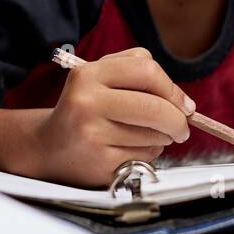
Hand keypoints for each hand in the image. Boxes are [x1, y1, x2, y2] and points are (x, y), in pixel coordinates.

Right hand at [36, 47, 194, 186]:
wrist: (48, 146)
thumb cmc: (86, 107)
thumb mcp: (101, 76)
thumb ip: (139, 72)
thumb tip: (183, 102)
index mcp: (88, 74)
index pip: (146, 71)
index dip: (173, 89)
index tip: (184, 104)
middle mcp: (87, 102)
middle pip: (154, 107)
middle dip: (178, 120)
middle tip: (183, 127)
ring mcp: (92, 134)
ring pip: (153, 135)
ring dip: (162, 138)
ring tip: (147, 135)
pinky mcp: (100, 162)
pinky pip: (144, 156)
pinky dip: (148, 154)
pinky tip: (132, 148)